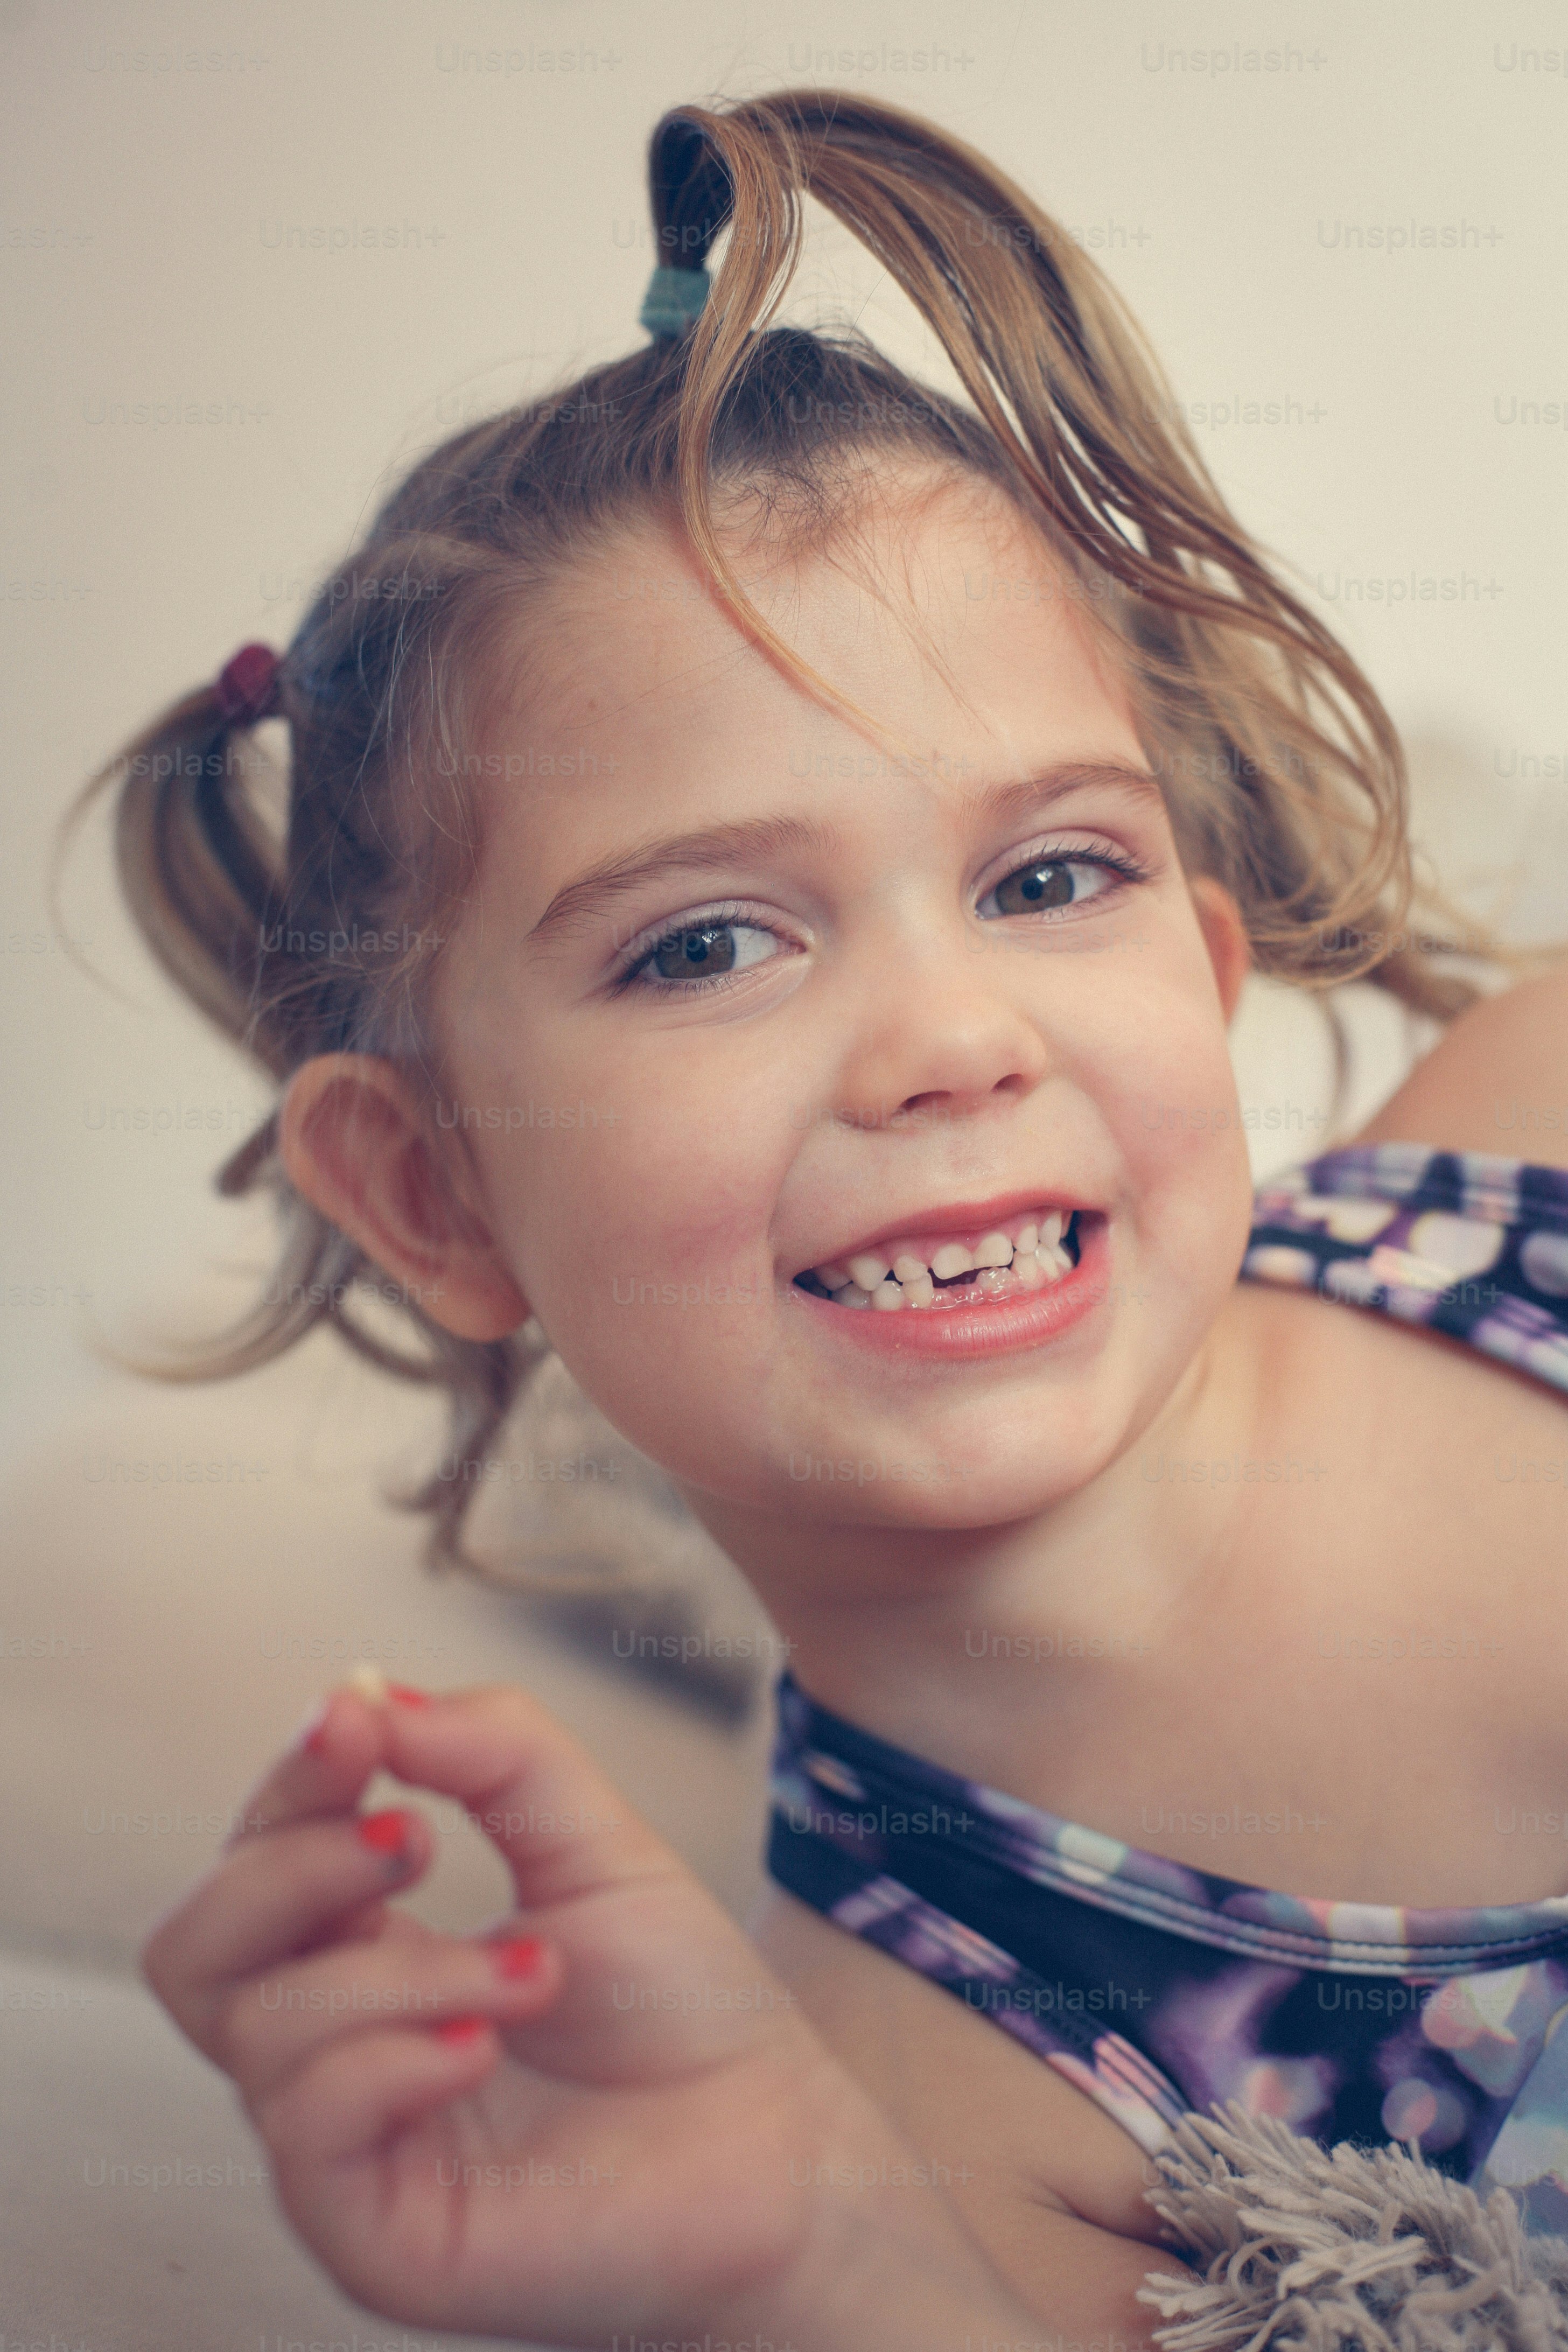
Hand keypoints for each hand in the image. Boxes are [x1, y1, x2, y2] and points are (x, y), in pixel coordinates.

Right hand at [140, 1679, 1038, 2347]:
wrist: (775, 2147)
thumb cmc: (678, 2003)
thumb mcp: (589, 1836)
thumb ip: (491, 1749)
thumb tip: (368, 1691)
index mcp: (363, 1951)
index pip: (253, 1857)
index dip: (291, 1780)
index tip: (356, 1719)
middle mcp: (330, 2048)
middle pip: (195, 1943)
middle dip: (293, 1864)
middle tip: (415, 1841)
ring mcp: (342, 2146)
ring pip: (261, 2025)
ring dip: (399, 1969)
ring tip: (526, 1972)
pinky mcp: (369, 2233)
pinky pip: (307, 2125)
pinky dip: (396, 2057)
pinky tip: (486, 2044)